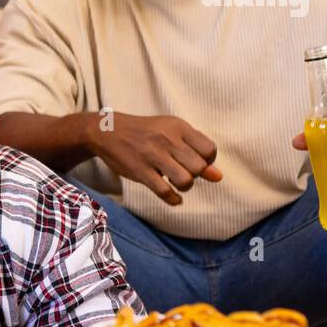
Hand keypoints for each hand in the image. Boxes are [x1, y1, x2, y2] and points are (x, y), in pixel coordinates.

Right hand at [87, 112, 222, 205]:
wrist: (108, 131)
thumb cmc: (145, 133)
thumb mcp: (171, 132)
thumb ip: (195, 150)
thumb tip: (218, 177)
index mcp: (178, 127)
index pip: (209, 150)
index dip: (208, 161)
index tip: (196, 162)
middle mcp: (167, 139)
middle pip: (199, 167)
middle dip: (196, 175)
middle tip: (184, 171)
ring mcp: (153, 156)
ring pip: (185, 181)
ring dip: (184, 186)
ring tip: (177, 183)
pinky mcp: (140, 171)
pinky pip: (164, 191)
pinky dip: (173, 199)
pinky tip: (173, 197)